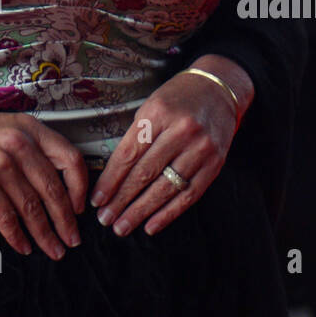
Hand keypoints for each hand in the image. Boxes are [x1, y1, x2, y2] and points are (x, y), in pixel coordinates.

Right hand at [0, 94, 86, 259]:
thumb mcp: (1, 127)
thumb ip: (26, 148)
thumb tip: (46, 182)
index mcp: (29, 128)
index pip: (70, 159)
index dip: (79, 188)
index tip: (80, 207)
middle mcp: (19, 144)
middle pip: (55, 190)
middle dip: (66, 222)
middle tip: (72, 240)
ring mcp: (1, 163)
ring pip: (33, 208)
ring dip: (45, 235)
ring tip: (52, 250)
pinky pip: (7, 217)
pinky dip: (17, 236)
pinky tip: (22, 246)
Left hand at [89, 67, 242, 237]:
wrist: (218, 90)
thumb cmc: (177, 99)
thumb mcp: (152, 106)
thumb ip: (136, 137)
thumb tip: (113, 176)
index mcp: (158, 112)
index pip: (129, 154)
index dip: (111, 180)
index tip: (97, 199)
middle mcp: (181, 131)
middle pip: (145, 173)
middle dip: (122, 200)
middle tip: (105, 218)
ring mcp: (201, 149)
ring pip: (165, 188)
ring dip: (141, 211)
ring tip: (122, 226)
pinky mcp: (215, 164)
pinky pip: (188, 195)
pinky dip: (168, 213)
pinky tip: (151, 225)